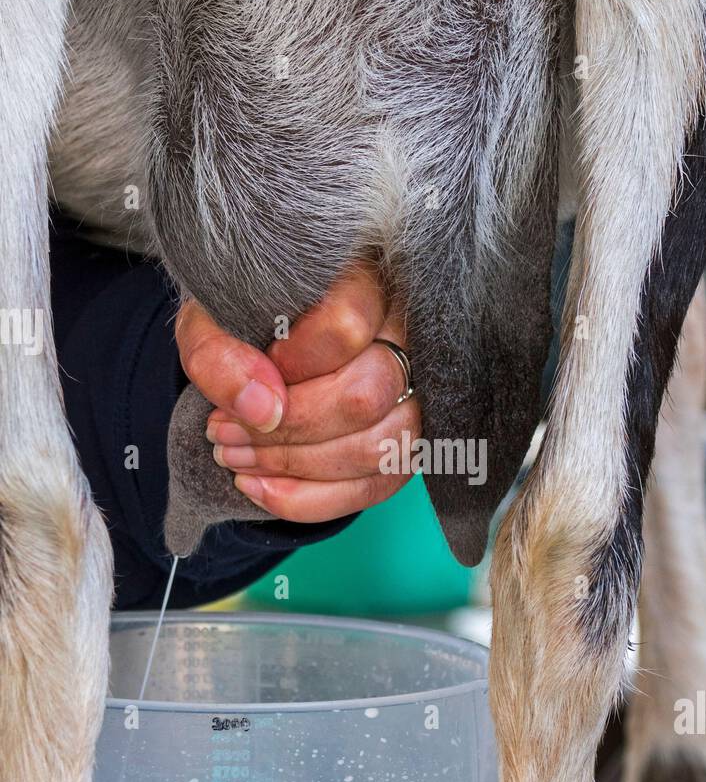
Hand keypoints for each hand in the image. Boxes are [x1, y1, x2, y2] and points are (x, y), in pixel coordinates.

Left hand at [174, 260, 420, 522]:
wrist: (262, 340)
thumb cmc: (243, 318)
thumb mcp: (210, 318)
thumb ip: (220, 352)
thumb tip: (262, 410)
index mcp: (363, 280)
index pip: (346, 326)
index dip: (294, 363)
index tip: (253, 374)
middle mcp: (406, 334)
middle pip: (368, 396)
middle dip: (288, 429)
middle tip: (222, 432)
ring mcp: (418, 394)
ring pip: (379, 449)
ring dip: (295, 468)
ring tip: (234, 458)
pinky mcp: (408, 443)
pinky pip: (376, 488)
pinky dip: (310, 501)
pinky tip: (259, 487)